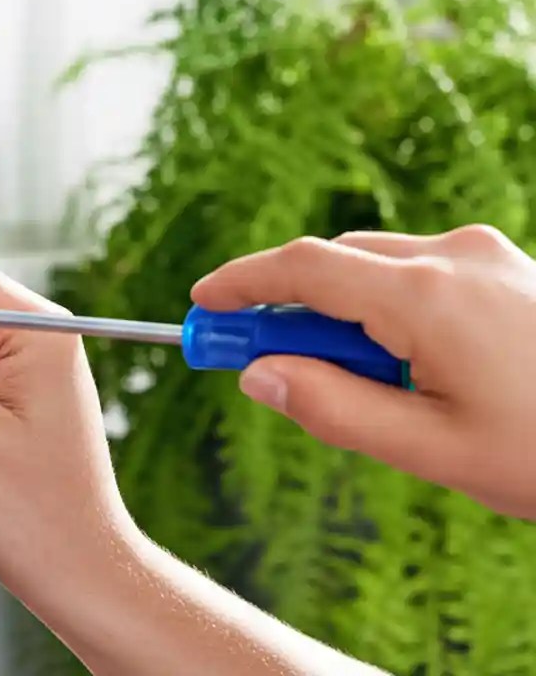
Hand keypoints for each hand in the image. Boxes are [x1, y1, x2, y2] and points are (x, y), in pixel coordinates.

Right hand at [193, 225, 535, 518]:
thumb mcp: (430, 449)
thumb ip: (331, 408)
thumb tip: (258, 375)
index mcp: (428, 298)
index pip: (304, 268)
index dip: (242, 282)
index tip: (202, 306)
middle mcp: (457, 258)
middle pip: (337, 262)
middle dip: (286, 305)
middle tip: (252, 356)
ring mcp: (489, 256)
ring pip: (378, 265)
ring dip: (340, 309)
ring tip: (351, 381)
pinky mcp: (509, 266)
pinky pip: (420, 271)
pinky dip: (384, 305)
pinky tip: (404, 364)